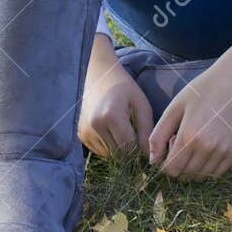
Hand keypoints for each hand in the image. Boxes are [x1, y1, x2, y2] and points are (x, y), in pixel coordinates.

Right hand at [78, 34, 154, 158]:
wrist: (99, 75)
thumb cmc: (124, 88)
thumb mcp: (141, 104)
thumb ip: (146, 130)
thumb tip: (150, 156)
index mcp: (112, 116)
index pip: (129, 148)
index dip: (141, 150)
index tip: (147, 145)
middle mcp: (95, 125)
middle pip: (118, 154)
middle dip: (130, 152)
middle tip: (137, 139)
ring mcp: (85, 130)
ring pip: (108, 155)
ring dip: (119, 150)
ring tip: (123, 132)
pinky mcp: (80, 134)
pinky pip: (99, 151)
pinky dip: (108, 147)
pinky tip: (112, 131)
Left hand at [148, 29, 231, 178]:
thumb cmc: (201, 91)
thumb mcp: (175, 107)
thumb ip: (159, 135)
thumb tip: (152, 160)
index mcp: (189, 136)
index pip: (171, 169)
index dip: (164, 164)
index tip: (166, 150)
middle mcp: (207, 148)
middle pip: (185, 174)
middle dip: (177, 165)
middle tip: (179, 144)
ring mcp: (223, 151)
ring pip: (201, 176)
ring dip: (191, 168)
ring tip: (192, 146)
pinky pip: (217, 173)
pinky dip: (207, 169)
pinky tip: (204, 151)